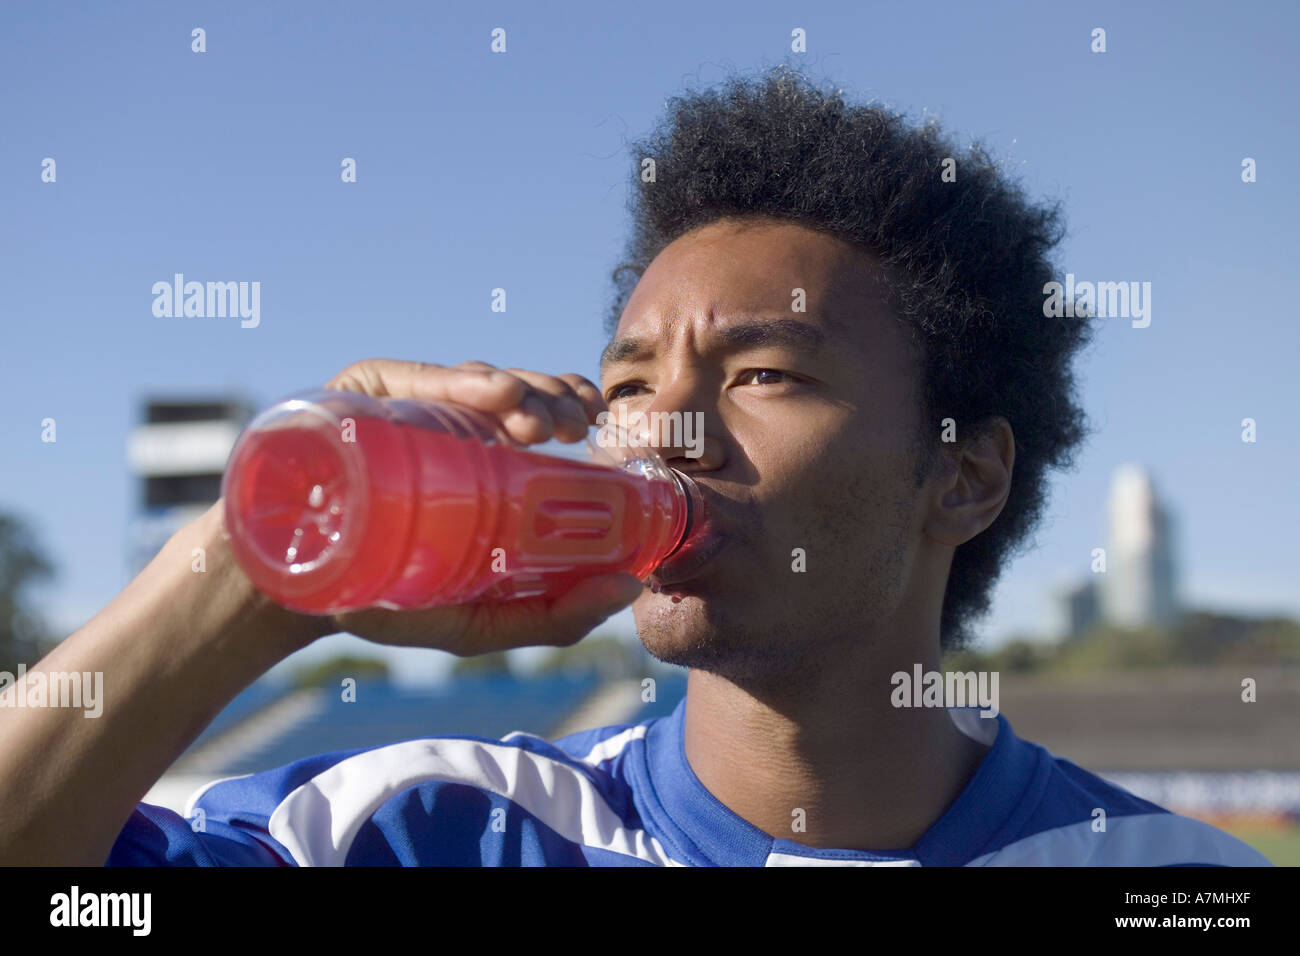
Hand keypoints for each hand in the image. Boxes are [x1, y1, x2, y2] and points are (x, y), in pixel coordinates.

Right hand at [296, 359, 642, 654]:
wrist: (292, 599)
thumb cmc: (389, 601)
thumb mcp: (480, 620)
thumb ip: (554, 615)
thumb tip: (630, 588)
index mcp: (474, 455)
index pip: (532, 410)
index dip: (568, 402)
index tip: (595, 421)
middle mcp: (442, 423)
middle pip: (510, 390)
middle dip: (550, 395)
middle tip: (572, 423)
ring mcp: (400, 408)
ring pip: (471, 380)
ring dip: (517, 389)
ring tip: (538, 421)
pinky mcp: (359, 399)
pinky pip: (415, 380)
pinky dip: (462, 384)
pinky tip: (496, 395)